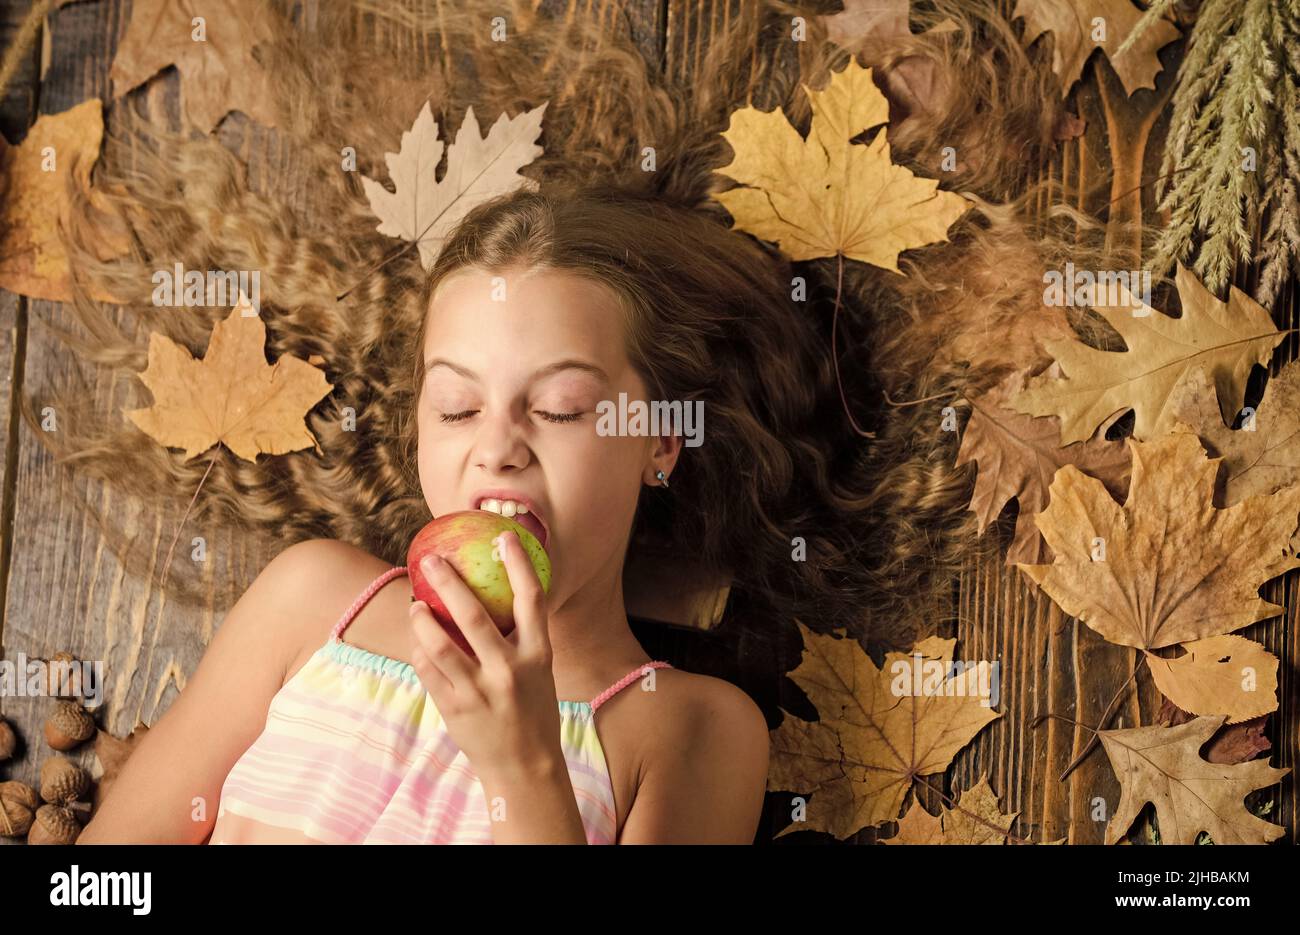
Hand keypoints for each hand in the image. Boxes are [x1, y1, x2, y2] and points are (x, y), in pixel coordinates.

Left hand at [407, 529, 563, 779]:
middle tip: (432, 561)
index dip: (519, 565)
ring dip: (422, 618)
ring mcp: (478, 690)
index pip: (532, 600)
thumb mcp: (540, 673)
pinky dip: (420, 651)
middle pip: (473, 614)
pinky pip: (427, 669)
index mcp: (538, 656)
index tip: (505, 538)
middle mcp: (508, 670)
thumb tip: (496, 599)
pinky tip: (418, 642)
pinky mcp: (453, 707)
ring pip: (438, 643)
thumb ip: (521, 641)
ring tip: (416, 605)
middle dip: (449, 581)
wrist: (525, 769)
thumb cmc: (534, 714)